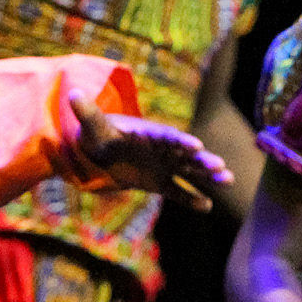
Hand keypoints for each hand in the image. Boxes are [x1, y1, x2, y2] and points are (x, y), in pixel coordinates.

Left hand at [70, 93, 231, 210]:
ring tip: (228, 180)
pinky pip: (179, 192)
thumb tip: (73, 94)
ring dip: (209, 177)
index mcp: (151, 134)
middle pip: (187, 155)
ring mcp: (165, 167)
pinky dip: (191, 199)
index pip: (169, 137)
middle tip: (221, 167)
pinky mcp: (161, 183)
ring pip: (191, 172)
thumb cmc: (97, 135)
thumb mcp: (92, 125)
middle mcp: (164, 149)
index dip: (182, 142)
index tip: (197, 147)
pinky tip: (207, 207)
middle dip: (203, 161)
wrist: (100, 150)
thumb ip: (87, 112)